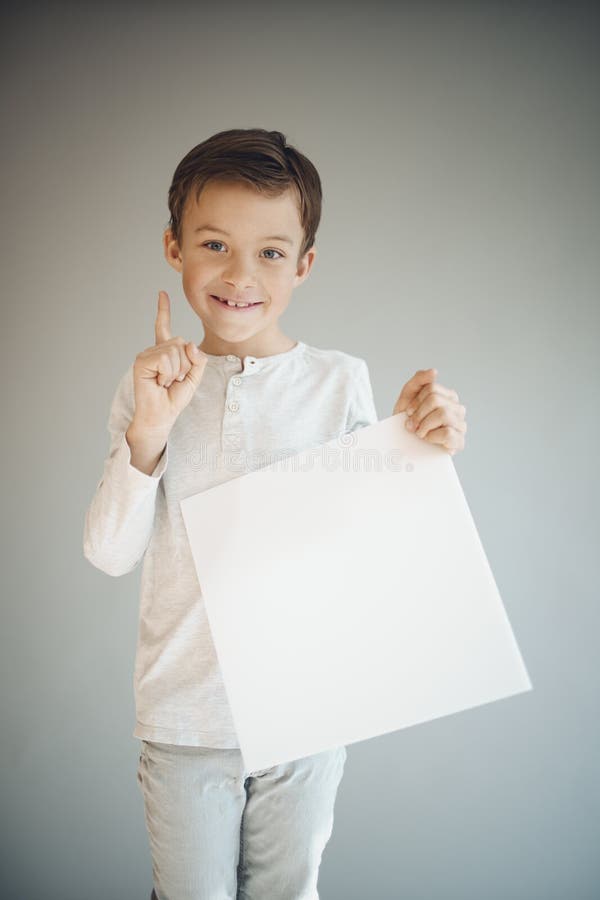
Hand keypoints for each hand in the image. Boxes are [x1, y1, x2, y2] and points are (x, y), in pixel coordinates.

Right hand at [130, 291, 207, 432]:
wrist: (161, 416)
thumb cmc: (174, 399)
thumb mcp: (194, 378)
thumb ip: (198, 360)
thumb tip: (189, 344)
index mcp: (165, 353)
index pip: (163, 327)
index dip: (163, 310)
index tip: (161, 293)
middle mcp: (154, 351)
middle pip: (181, 343)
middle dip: (185, 365)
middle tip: (172, 381)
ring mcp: (146, 355)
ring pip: (175, 351)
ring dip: (176, 371)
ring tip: (165, 383)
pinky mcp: (141, 361)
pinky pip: (165, 359)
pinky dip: (168, 373)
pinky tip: (159, 382)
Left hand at [392, 367, 466, 455]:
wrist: (405, 444)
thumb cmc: (409, 420)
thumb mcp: (408, 397)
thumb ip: (419, 380)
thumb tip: (434, 372)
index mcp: (448, 396)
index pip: (431, 388)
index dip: (416, 401)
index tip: (408, 412)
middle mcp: (457, 409)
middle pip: (435, 400)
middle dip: (418, 414)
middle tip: (411, 425)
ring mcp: (460, 425)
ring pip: (442, 414)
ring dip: (424, 425)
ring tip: (419, 433)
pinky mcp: (459, 441)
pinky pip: (447, 433)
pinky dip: (432, 437)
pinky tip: (429, 440)